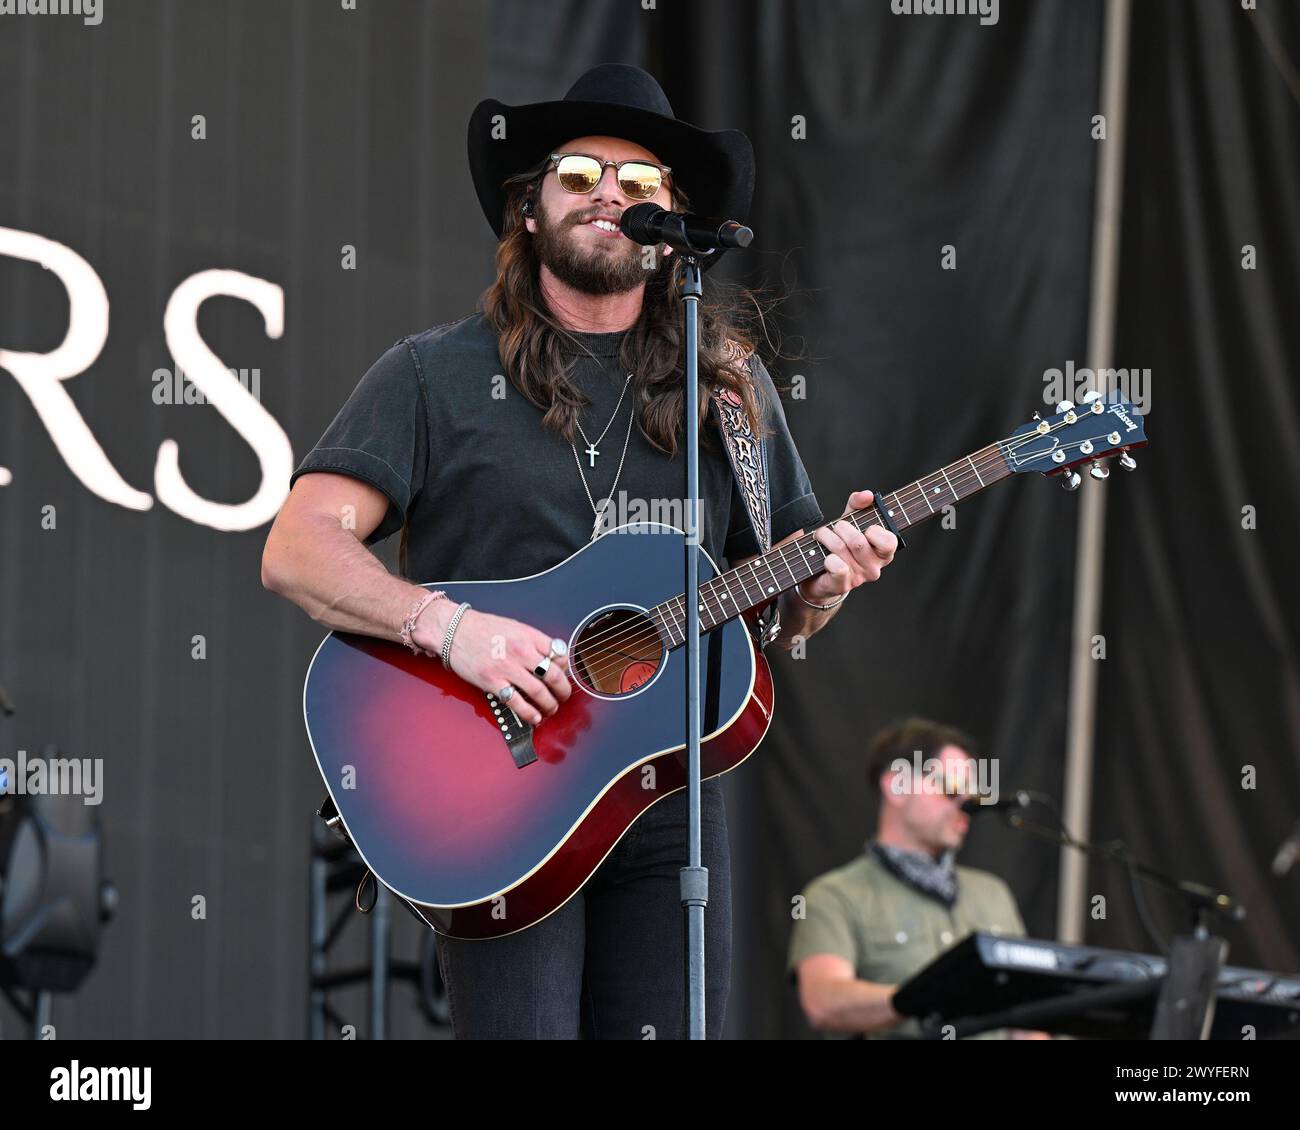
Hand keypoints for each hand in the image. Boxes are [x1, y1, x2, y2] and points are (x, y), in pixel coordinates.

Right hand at [415, 607, 570, 726]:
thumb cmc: (482, 628)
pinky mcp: (492, 682)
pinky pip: (516, 702)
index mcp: (528, 636)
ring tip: (551, 708)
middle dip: (563, 691)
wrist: (454, 630)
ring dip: (549, 705)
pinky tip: (535, 717)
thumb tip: (552, 658)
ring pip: (538, 692)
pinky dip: (529, 713)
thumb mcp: (514, 627)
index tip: (564, 675)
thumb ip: (534, 642)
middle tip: (563, 696)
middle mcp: (520, 651)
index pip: (559, 654)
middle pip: (553, 676)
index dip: (566, 668)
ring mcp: (506, 668)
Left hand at [799, 489, 897, 604]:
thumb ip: (858, 505)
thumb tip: (867, 495)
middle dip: (840, 528)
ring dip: (825, 536)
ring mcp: (858, 578)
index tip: (865, 528)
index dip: (874, 531)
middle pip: (857, 541)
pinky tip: (823, 556)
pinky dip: (826, 556)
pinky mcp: (841, 585)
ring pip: (840, 548)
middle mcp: (874, 568)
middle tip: (835, 528)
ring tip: (822, 537)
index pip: (889, 541)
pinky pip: (836, 565)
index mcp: (883, 553)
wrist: (820, 576)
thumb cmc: (840, 545)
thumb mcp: (850, 521)